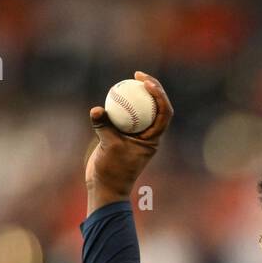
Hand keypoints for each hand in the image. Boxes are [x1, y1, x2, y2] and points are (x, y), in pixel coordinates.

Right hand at [85, 72, 173, 213]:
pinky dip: (121, 103)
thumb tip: (96, 110)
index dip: (160, 94)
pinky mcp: (123, 134)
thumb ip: (103, 127)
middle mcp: (148, 135)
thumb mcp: (109, 148)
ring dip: (137, 93)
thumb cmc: (112, 172)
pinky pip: (125, 113)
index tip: (146, 83)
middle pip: (156, 106)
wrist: (105, 186)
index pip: (164, 112)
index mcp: (153, 139)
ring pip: (141, 108)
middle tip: (137, 75)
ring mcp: (136, 134)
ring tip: (128, 79)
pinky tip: (113, 92)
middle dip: (151, 87)